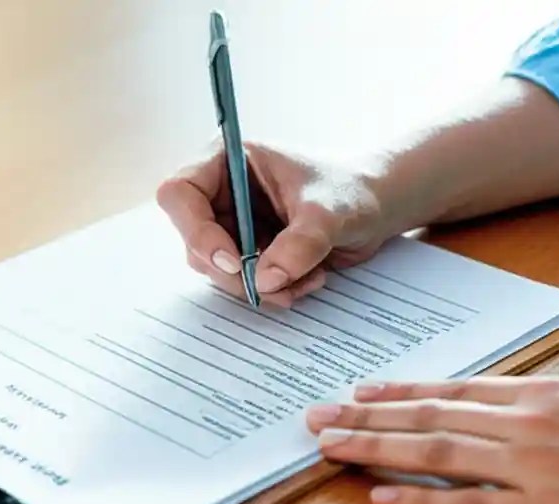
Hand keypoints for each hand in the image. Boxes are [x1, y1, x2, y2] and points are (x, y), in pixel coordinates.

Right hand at [156, 142, 395, 307]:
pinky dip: (270, 290)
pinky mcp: (246, 250)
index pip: (180, 193)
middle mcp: (221, 191)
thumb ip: (300, 244)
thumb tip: (264, 280)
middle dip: (233, 271)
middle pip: (194, 239)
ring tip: (304, 280)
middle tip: (272, 285)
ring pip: (215, 268)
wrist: (378, 207)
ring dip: (256, 284)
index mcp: (228, 159)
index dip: (196, 230)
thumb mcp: (330, 213)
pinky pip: (240, 281)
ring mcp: (231, 223)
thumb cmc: (353, 189)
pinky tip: (306, 280)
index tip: (233, 261)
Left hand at [305, 376, 558, 503]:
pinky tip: (381, 501)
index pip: (454, 390)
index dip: (399, 391)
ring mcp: (531, 469)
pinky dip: (420, 503)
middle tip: (315, 417)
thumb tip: (520, 400)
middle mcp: (527, 424)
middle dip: (366, 416)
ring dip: (374, 449)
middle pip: (429, 415)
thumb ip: (558, 402)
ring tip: (328, 448)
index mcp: (546, 394)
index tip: (358, 391)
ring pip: (434, 452)